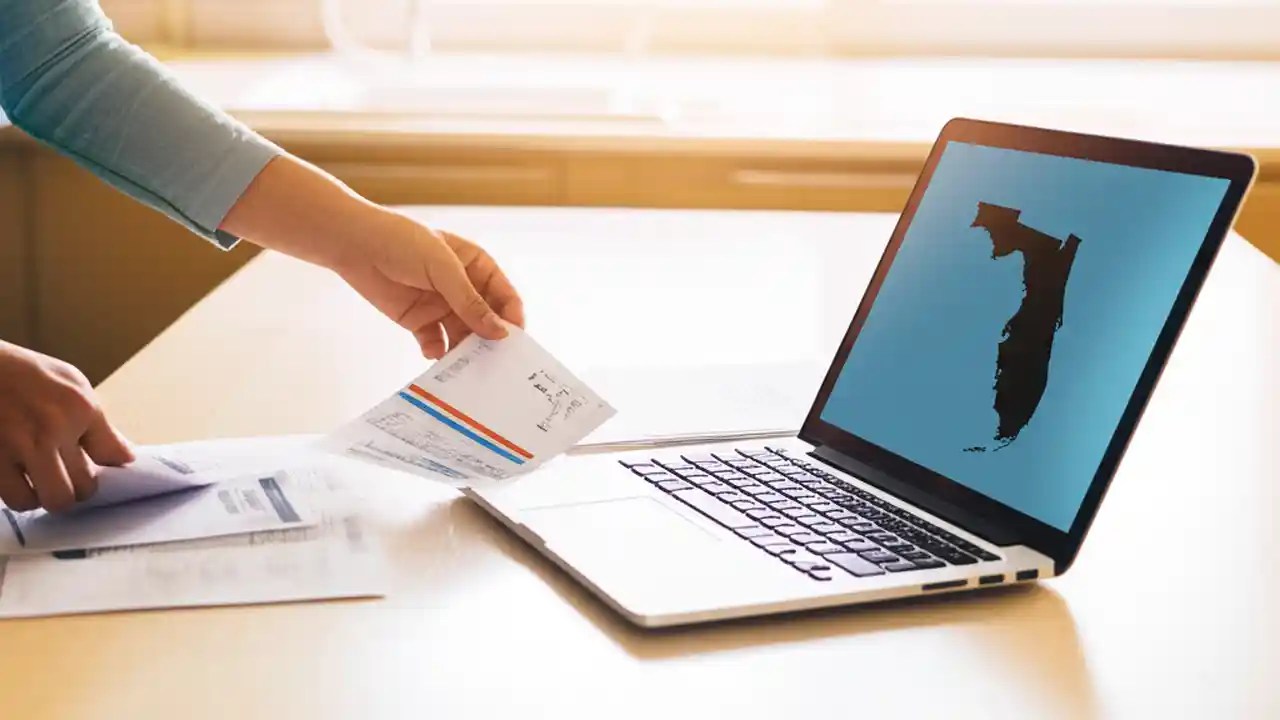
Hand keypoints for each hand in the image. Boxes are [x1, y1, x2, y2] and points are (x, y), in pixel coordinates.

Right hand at [0, 342, 134, 511]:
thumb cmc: (23, 374)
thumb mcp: (70, 384)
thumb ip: (97, 424)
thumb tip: (125, 458)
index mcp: (77, 407)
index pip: (111, 456)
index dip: (106, 468)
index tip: (95, 469)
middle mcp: (50, 429)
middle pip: (82, 489)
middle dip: (77, 489)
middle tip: (66, 479)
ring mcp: (16, 447)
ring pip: (48, 501)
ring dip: (46, 496)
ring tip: (39, 482)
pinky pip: (13, 498)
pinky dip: (17, 494)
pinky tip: (16, 480)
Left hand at [335, 214, 524, 358]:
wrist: (355, 245)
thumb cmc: (403, 242)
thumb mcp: (443, 268)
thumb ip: (470, 302)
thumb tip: (500, 331)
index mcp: (477, 266)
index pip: (504, 296)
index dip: (511, 318)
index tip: (512, 340)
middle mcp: (463, 288)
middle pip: (486, 320)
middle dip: (490, 340)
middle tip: (494, 362)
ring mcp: (441, 306)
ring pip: (463, 335)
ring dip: (465, 350)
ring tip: (465, 365)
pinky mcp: (419, 321)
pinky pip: (436, 342)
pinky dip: (438, 352)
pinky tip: (434, 356)